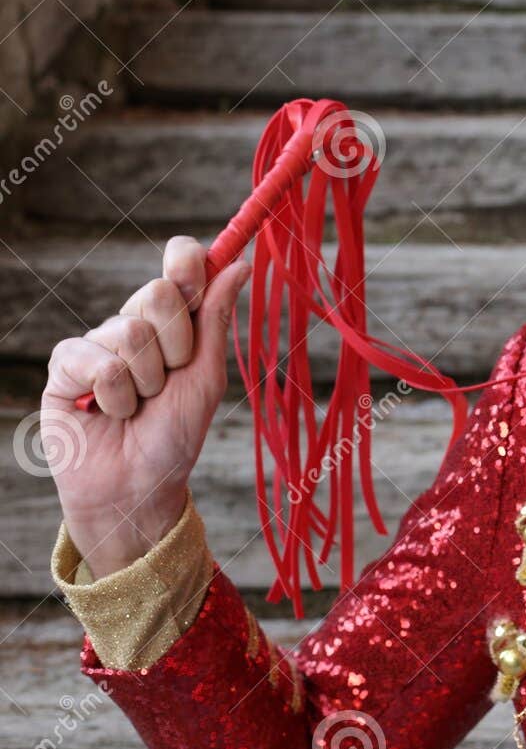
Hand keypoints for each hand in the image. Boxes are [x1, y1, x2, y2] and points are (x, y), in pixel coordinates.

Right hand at [40, 236, 251, 578]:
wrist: (139, 487)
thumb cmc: (175, 435)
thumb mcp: (206, 376)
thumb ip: (216, 318)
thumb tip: (238, 262)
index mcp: (173, 320)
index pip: (179, 261)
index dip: (189, 264)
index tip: (198, 283)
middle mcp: (134, 324)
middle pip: (159, 292)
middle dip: (178, 345)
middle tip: (169, 382)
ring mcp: (97, 343)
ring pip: (131, 333)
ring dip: (147, 382)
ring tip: (138, 407)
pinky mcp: (64, 367)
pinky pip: (98, 361)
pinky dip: (115, 396)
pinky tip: (108, 414)